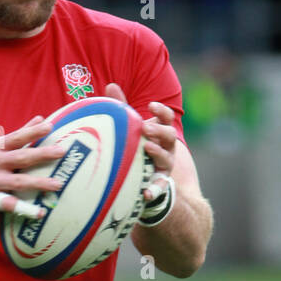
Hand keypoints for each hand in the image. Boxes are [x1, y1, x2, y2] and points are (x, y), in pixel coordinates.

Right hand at [0, 116, 65, 224]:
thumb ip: (18, 136)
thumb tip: (40, 118)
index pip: (16, 138)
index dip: (32, 132)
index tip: (49, 126)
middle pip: (20, 158)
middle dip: (42, 154)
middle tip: (61, 151)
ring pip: (18, 182)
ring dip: (39, 183)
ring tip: (58, 184)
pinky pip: (10, 205)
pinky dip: (25, 209)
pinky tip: (40, 213)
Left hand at [104, 85, 177, 205]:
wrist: (142, 177)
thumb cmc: (135, 145)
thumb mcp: (130, 127)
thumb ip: (122, 107)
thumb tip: (111, 85)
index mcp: (160, 131)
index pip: (166, 118)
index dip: (161, 111)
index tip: (150, 106)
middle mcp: (166, 148)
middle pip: (170, 136)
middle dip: (159, 130)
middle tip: (145, 127)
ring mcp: (164, 166)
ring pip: (167, 159)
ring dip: (158, 153)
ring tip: (147, 147)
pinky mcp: (159, 183)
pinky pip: (159, 188)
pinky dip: (154, 191)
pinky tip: (145, 195)